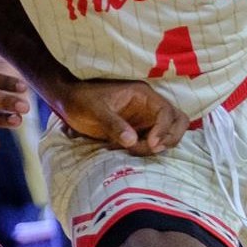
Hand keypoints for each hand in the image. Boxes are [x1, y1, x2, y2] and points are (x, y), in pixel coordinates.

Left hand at [54, 79, 186, 155]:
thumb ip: (113, 123)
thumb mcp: (94, 109)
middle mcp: (149, 107)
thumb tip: (132, 140)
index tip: (151, 144)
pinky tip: (128, 151)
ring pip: (168, 134)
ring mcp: (145, 120)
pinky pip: (154, 143)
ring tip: (132, 150)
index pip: (166, 111)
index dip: (164, 129)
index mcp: (143, 95)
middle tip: (150, 148)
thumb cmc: (81, 99)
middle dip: (170, 137)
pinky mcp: (138, 132)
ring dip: (158, 146)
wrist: (68, 103)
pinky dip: (148, 150)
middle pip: (177, 121)